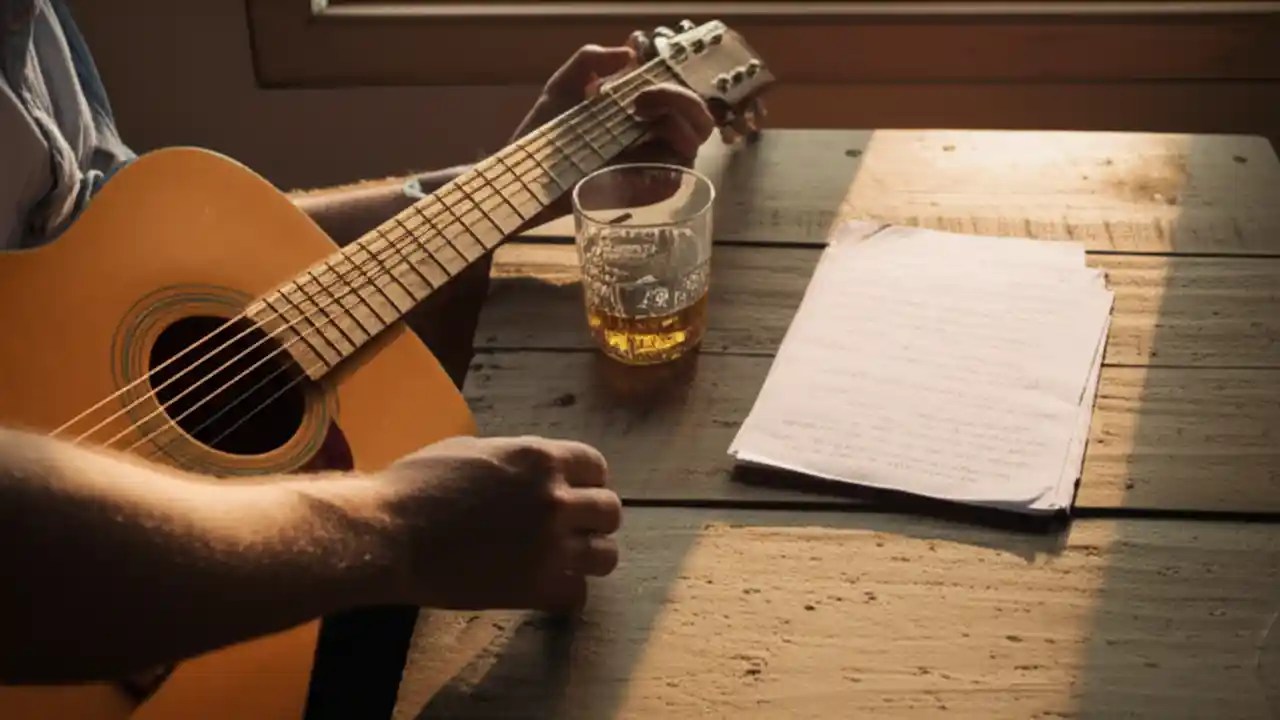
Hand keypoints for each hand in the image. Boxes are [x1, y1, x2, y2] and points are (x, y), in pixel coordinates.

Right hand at [375, 436, 620, 612]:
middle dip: (593, 520)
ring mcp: (549, 545)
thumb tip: (531, 470)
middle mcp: (555, 499)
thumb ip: (514, 459)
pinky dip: (566, 594)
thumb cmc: (417, 485)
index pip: (596, 467)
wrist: (390, 534)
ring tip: (564, 561)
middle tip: (571, 530)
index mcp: (539, 458)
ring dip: (588, 557)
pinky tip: (545, 588)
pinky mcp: (535, 587)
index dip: (587, 482)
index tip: (574, 494)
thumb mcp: (472, 449)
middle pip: (610, 511)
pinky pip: (578, 595)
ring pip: (606, 555)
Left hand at [511, 36, 716, 225]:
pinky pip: (675, 172)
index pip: (682, 95)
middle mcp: (658, 138)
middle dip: (678, 97)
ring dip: (672, 117)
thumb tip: (628, 51)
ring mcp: (657, 165)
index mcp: (646, 113)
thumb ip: (590, 59)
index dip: (673, 78)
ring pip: (693, 139)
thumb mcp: (564, 86)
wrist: (527, 172)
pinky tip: (636, 144)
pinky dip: (663, 151)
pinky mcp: (652, 190)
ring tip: (635, 111)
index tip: (640, 67)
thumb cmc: (548, 131)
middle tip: (640, 95)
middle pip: (700, 118)